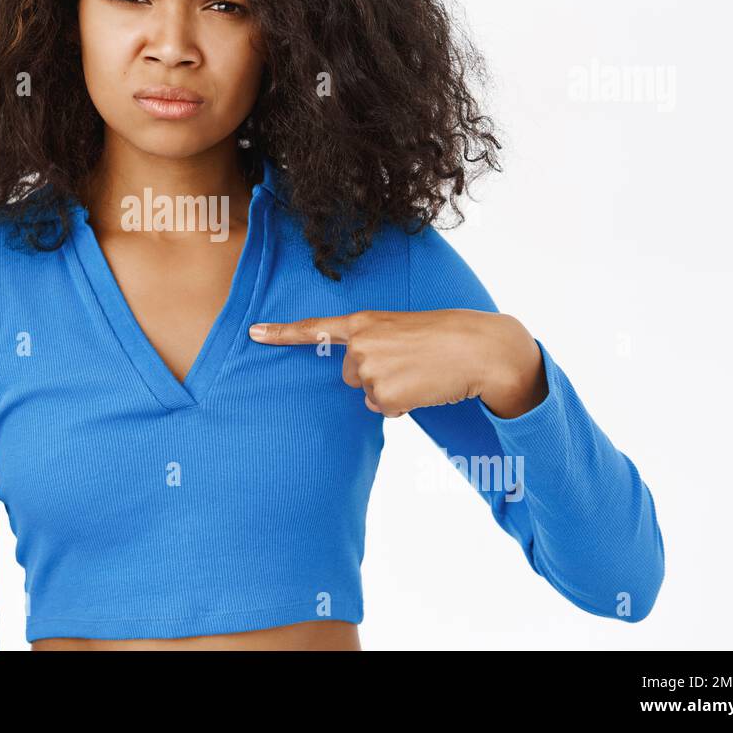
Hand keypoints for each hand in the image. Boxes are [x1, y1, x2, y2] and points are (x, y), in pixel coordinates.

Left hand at [247, 309, 546, 418]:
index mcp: (363, 322)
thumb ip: (374, 342)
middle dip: (376, 375)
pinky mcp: (384, 396)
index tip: (253, 333)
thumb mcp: (401, 328)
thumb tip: (361, 376)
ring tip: (420, 373)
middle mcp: (360, 345)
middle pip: (351, 375)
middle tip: (409, 363)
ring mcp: (370, 371)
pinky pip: (384, 410)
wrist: (479, 348)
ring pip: (369, 395)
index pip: (315, 329)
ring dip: (392, 391)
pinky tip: (423, 388)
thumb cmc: (445, 335)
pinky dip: (403, 405)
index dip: (281, 333)